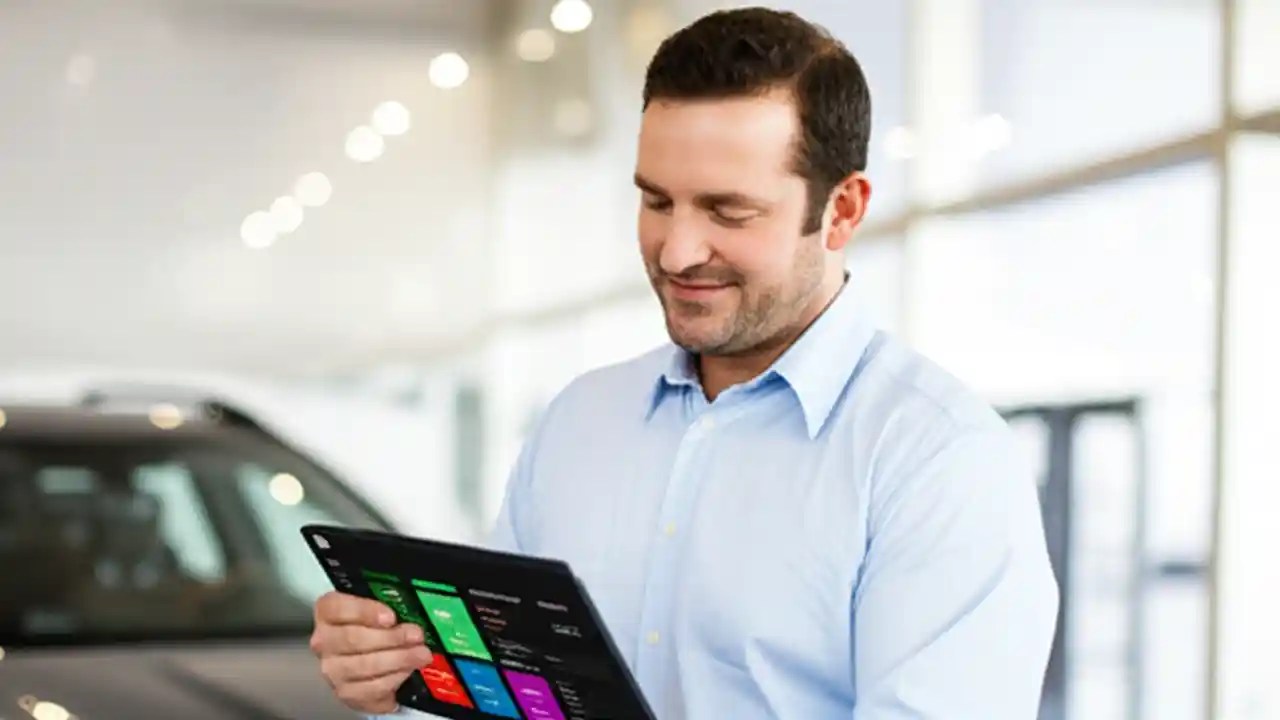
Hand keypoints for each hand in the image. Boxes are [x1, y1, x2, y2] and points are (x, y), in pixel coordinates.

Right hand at [310, 591, 433, 713]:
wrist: (371, 658)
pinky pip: (372, 688)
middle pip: (353, 639)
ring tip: (421, 654)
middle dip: (390, 637)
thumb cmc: (375, 626)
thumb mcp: (379, 607)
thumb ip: (388, 603)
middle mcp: (324, 641)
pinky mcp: (346, 693)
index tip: (390, 617)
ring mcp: (333, 670)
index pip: (336, 608)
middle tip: (416, 635)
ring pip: (364, 666)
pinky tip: (408, 670)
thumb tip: (412, 605)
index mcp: (328, 612)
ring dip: (398, 659)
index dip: (364, 611)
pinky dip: (395, 679)